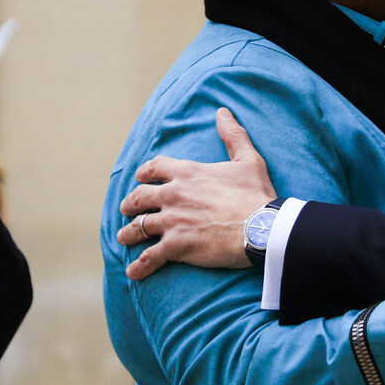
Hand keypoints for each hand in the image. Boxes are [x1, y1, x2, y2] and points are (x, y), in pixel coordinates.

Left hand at [118, 108, 276, 279]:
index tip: (141, 178)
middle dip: (130, 203)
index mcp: (187, 172)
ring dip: (128, 233)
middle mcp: (173, 194)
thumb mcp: (248, 159)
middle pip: (139, 197)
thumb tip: (223, 112)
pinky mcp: (175, 245)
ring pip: (138, 226)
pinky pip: (148, 257)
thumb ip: (232, 135)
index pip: (154, 168)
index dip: (145, 173)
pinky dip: (139, 266)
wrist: (261, 226)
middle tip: (127, 209)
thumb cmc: (256, 194)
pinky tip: (133, 272)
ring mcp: (171, 221)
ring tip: (124, 238)